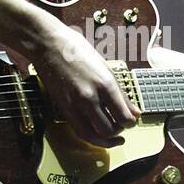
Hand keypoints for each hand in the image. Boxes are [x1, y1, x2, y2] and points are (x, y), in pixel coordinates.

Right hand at [31, 19, 140, 145]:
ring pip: (94, 135)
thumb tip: (135, 112)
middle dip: (119, 131)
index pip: (124, 117)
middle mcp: (90, 97)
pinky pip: (79, 131)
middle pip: (110, 130)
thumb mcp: (106, 67)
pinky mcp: (64, 108)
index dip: (131, 123)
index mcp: (105, 84)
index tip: (132, 120)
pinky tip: (97, 132)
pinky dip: (91, 136)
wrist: (48, 45)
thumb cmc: (76, 50)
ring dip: (105, 138)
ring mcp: (75, 104)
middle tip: (122, 125)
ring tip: (111, 133)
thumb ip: (121, 94)